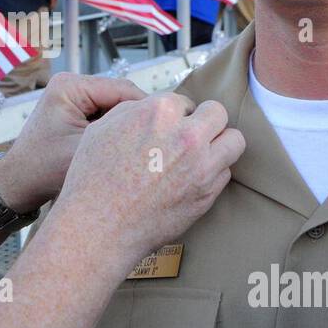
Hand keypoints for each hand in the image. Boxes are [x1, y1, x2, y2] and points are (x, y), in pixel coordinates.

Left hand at [0, 72, 145, 210]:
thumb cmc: (42, 171)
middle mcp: (72, 84)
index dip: (149, 113)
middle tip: (158, 145)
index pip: (125, 91)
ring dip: (129, 128)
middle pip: (123, 98)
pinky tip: (125, 152)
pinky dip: (116, 133)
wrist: (16, 185)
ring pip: (117, 109)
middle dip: (139, 122)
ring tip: (142, 150)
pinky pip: (107, 117)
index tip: (167, 135)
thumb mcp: (85, 153)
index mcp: (71, 86)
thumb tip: (158, 130)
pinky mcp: (75, 111)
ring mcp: (73, 97)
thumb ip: (120, 137)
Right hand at [50, 93, 245, 268]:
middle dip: (204, 122)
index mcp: (159, 112)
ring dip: (219, 144)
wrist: (98, 227)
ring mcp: (201, 166)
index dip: (174, 115)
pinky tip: (191, 180)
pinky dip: (212, 174)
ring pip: (234, 141)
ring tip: (202, 154)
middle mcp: (186, 136)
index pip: (184, 101)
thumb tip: (153, 108)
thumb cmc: (93, 180)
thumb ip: (134, 111)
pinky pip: (224, 173)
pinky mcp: (207, 194)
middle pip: (217, 113)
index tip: (166, 129)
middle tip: (190, 135)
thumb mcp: (102, 128)